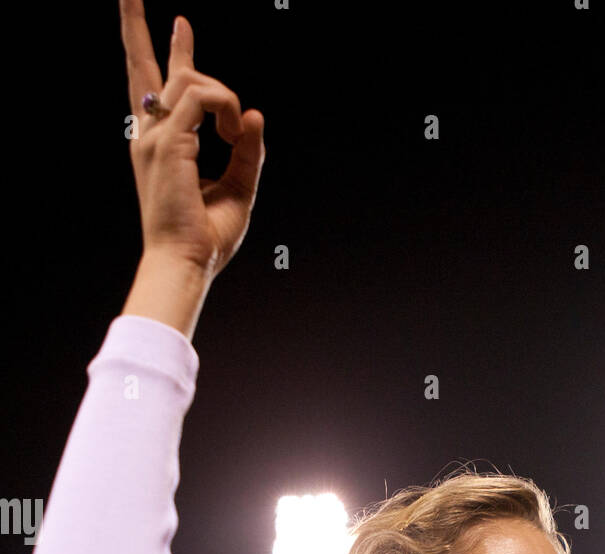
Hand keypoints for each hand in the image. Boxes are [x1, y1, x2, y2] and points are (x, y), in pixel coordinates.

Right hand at [121, 2, 264, 276]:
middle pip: (141, 66)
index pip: (159, 88)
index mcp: (161, 146)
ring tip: (235, 134)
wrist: (184, 265)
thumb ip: (247, 151)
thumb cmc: (204, 239)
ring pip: (191, 78)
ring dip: (224, 96)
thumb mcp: (238, 188)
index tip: (180, 24)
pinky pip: (203, 95)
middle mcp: (150, 135)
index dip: (172, 52)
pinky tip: (234, 133)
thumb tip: (254, 114)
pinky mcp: (169, 142)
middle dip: (136, 25)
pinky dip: (226, 107)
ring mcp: (155, 136)